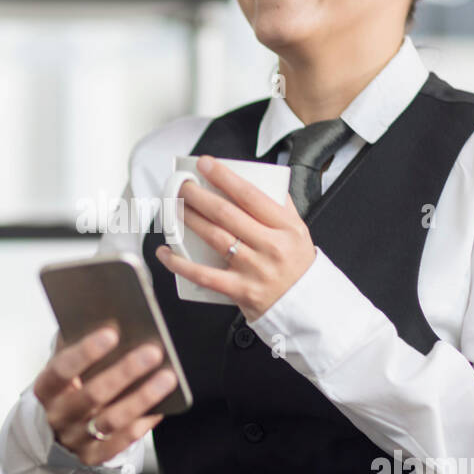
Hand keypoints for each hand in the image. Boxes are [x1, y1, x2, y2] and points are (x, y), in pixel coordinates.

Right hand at [33, 326, 176, 465]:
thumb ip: (76, 345)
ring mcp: (75, 439)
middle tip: (152, 352)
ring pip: (111, 420)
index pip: (62, 369)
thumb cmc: (64, 389)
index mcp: (45, 389)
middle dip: (125, 372)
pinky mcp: (92, 456)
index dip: (85, 352)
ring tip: (167, 378)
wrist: (51, 431)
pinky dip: (143, 424)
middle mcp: (58, 416)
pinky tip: (160, 407)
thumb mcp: (63, 367)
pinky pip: (121, 442)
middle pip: (92, 395)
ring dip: (142, 398)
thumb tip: (107, 320)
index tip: (111, 333)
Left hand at [155, 154, 315, 320]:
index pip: (250, 194)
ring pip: (214, 237)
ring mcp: (254, 269)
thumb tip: (261, 179)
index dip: (224, 177)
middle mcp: (271, 246)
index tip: (205, 165)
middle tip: (183, 186)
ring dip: (189, 220)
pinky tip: (166, 252)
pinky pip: (204, 275)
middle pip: (226, 214)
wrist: (306, 308)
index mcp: (286, 227)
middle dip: (199, 196)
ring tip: (174, 208)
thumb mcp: (299, 231)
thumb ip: (281, 206)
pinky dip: (181, 264)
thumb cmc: (298, 268)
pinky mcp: (240, 291)